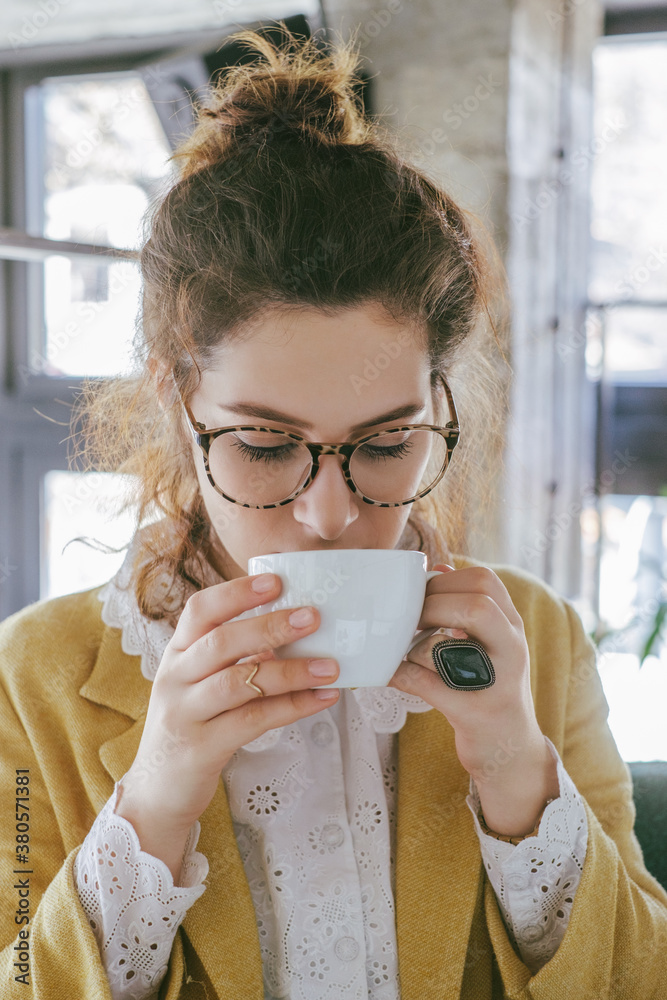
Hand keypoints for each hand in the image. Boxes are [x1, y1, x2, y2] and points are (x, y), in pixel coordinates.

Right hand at [118, 573, 338, 833]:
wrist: (156, 792)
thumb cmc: (191, 727)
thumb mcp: (200, 684)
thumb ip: (233, 658)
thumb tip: (291, 630)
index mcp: (177, 654)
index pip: (200, 610)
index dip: (237, 593)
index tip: (276, 581)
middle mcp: (175, 679)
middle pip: (221, 643)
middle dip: (270, 626)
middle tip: (313, 617)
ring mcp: (184, 714)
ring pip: (238, 683)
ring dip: (289, 671)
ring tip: (329, 666)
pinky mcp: (201, 748)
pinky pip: (252, 721)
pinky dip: (291, 707)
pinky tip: (320, 699)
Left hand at [388, 564, 558, 834]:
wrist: (512, 750)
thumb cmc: (490, 687)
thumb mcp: (491, 642)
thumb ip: (471, 608)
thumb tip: (438, 571)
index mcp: (512, 626)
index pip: (485, 582)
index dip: (447, 580)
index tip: (422, 591)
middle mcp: (512, 649)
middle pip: (476, 606)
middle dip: (432, 605)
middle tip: (409, 618)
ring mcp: (496, 683)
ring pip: (450, 646)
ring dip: (415, 643)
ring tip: (401, 646)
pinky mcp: (474, 714)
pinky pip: (427, 685)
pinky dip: (401, 675)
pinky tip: (388, 672)